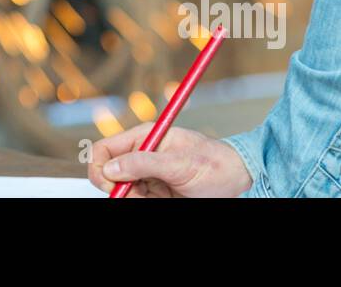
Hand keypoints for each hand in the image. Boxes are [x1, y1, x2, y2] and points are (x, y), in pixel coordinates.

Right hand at [89, 124, 253, 196]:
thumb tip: (110, 168)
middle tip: (136, 197)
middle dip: (117, 189)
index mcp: (145, 138)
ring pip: (122, 192)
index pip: (105, 149)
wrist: (240, 183)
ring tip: (158, 198)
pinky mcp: (157, 194)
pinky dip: (142, 203)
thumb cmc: (215, 165)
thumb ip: (143, 163)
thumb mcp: (179, 163)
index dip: (100, 167)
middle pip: (110, 174)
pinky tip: (162, 200)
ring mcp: (149, 177)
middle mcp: (143, 156)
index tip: (110, 184)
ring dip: (132, 199)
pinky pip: (137, 200)